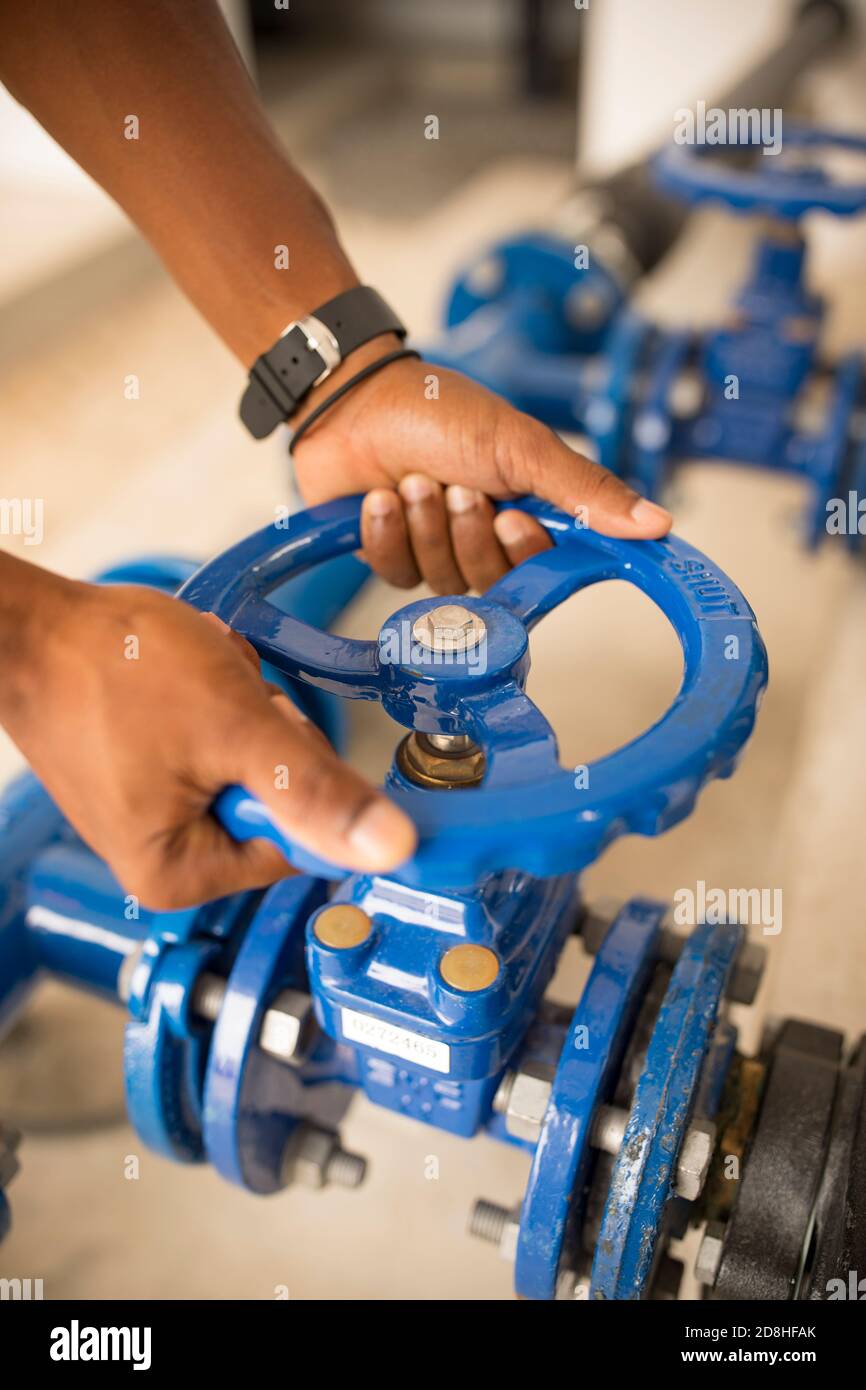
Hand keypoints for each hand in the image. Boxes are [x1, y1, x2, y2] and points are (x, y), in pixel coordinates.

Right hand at [5, 577, 414, 909]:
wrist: (29, 624)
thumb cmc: (110, 670)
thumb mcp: (236, 728)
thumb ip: (317, 791)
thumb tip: (392, 850)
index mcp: (183, 875)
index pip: (300, 841)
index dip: (297, 775)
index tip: (260, 734)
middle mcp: (167, 858)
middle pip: (277, 797)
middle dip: (262, 733)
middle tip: (219, 701)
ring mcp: (157, 811)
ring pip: (250, 758)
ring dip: (239, 708)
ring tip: (192, 685)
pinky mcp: (149, 772)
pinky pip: (216, 738)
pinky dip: (212, 700)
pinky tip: (179, 681)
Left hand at [292, 354, 671, 591]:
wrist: (351, 398)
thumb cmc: (438, 410)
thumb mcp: (521, 444)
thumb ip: (586, 487)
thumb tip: (660, 525)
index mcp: (526, 509)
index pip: (546, 564)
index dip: (526, 549)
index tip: (511, 515)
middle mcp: (483, 536)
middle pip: (490, 578)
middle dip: (468, 531)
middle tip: (455, 486)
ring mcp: (435, 548)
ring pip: (441, 577)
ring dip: (425, 524)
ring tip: (411, 480)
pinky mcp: (389, 556)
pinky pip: (395, 573)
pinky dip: (386, 532)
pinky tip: (379, 497)